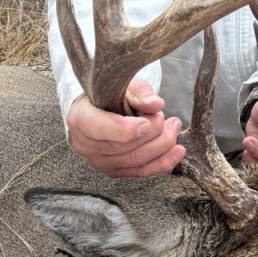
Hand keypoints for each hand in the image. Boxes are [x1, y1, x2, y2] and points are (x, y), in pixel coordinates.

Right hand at [66, 78, 184, 177]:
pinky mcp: (114, 170)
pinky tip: (177, 152)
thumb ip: (139, 92)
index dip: (127, 128)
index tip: (150, 119)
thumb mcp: (123, 85)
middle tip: (167, 117)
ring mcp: (99, 161)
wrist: (101, 109)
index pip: (99, 128)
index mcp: (80, 118)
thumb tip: (155, 104)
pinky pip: (141, 171)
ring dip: (162, 145)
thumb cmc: (110, 94)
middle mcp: (85, 144)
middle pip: (124, 146)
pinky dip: (163, 163)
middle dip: (154, 132)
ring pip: (136, 160)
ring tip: (174, 127)